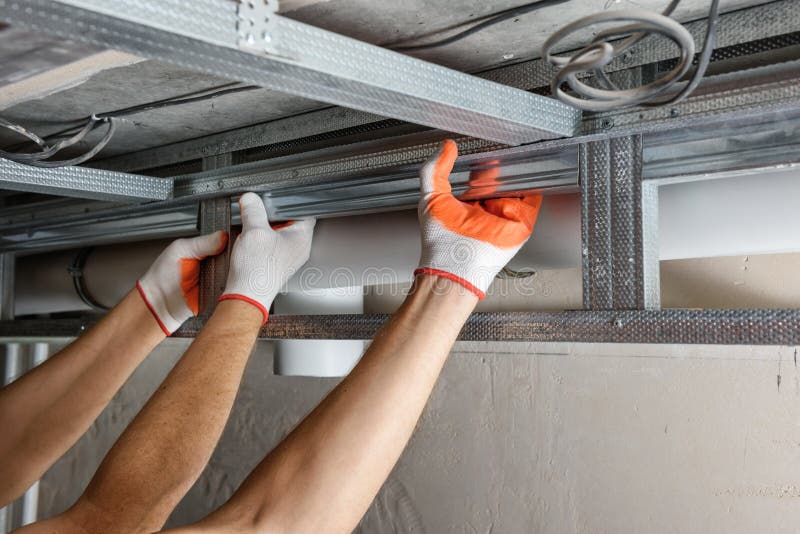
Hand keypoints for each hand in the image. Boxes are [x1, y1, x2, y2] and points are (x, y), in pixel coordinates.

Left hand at [137, 231, 227, 334]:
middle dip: (237, 257)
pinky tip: (231, 284)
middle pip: (235, 257)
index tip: (239, 240)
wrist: (159, 303)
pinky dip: (232, 288)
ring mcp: (218, 279)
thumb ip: (202, 243)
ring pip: (236, 274)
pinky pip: (231, 290)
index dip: (233, 240)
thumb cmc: (162, 277)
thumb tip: (223, 236)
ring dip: (236, 273)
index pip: (227, 241)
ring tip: (233, 271)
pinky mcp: (219, 294)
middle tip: (236, 257)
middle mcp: (214, 263)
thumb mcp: (181, 250)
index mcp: (205, 249)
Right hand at [220, 192, 314, 323]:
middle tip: (261, 213)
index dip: (289, 202)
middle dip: (274, 215)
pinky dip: (263, 240)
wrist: (246, 295)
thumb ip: (253, 209)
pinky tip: (252, 242)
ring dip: (267, 228)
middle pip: (291, 221)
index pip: (304, 210)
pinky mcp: (278, 264)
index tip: (276, 199)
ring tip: (255, 229)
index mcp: (302, 238)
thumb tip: (250, 198)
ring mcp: (289, 257)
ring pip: (281, 233)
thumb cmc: (257, 271)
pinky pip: (273, 245)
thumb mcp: (253, 231)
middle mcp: (299, 248)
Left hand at [415, 140, 542, 298]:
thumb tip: (446, 146)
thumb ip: (435, 169)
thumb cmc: (439, 239)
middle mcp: (490, 210)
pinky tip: (508, 193)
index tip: (485, 151)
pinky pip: (530, 201)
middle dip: (504, 168)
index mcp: (470, 203)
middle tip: (499, 156)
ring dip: (516, 178)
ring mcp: (507, 217)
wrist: (453, 262)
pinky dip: (524, 193)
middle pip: (505, 182)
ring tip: (508, 169)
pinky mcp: (521, 225)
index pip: (484, 178)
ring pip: (520, 189)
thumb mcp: (431, 196)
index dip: (485, 164)